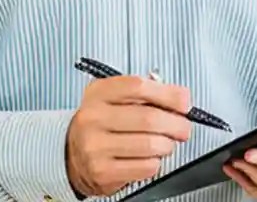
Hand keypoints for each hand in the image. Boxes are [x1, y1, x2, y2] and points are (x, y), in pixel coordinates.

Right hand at [65, 76, 192, 197]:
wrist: (72, 154)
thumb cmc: (101, 124)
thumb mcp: (113, 99)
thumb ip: (144, 93)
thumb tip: (179, 97)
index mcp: (97, 93)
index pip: (137, 86)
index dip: (167, 94)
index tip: (183, 102)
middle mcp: (93, 117)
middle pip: (149, 118)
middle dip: (176, 124)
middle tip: (183, 128)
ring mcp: (96, 146)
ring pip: (151, 145)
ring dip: (167, 145)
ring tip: (164, 143)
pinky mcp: (103, 171)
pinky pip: (146, 167)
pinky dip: (155, 163)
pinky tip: (148, 157)